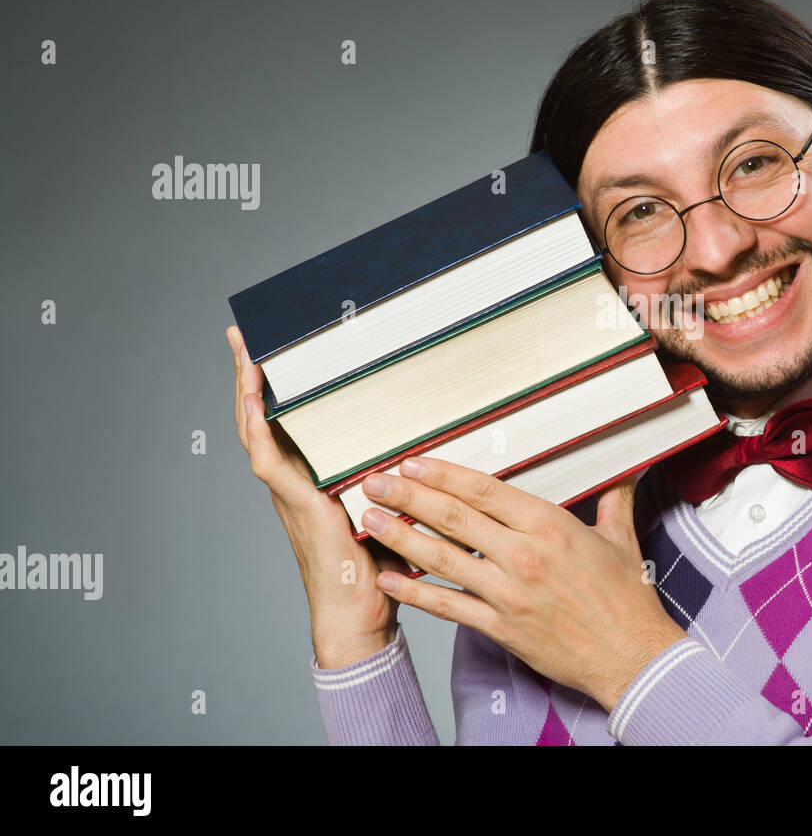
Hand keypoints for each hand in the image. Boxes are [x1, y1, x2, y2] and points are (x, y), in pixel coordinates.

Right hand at [226, 324, 400, 666]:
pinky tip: (252, 400)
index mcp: (312, 480)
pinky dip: (257, 428)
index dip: (278, 388)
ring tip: (244, 352)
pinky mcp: (297, 504)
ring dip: (247, 391)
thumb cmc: (380, 566)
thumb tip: (429, 435)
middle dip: (252, 376)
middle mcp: (294, 482)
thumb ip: (398, 472)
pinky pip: (268, 460)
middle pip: (264, 418)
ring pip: (258, 432)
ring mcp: (290, 493)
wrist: (362, 614)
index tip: (273, 350)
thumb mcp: (391, 504)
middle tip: (244, 335)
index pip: (288, 424)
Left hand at [357, 456, 688, 712]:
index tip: (414, 462)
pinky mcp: (500, 627)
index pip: (484, 490)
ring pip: (442, 558)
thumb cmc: (626, 599)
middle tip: (375, 482)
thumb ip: (613, 497)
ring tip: (370, 520)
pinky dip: (414, 593)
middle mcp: (522, 556)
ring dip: (400, 537)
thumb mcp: (620, 538)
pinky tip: (388, 580)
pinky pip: (447, 606)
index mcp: (549, 526)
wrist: (631, 656)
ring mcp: (507, 593)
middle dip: (407, 496)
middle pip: (453, 518)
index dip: (443, 474)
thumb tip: (625, 469)